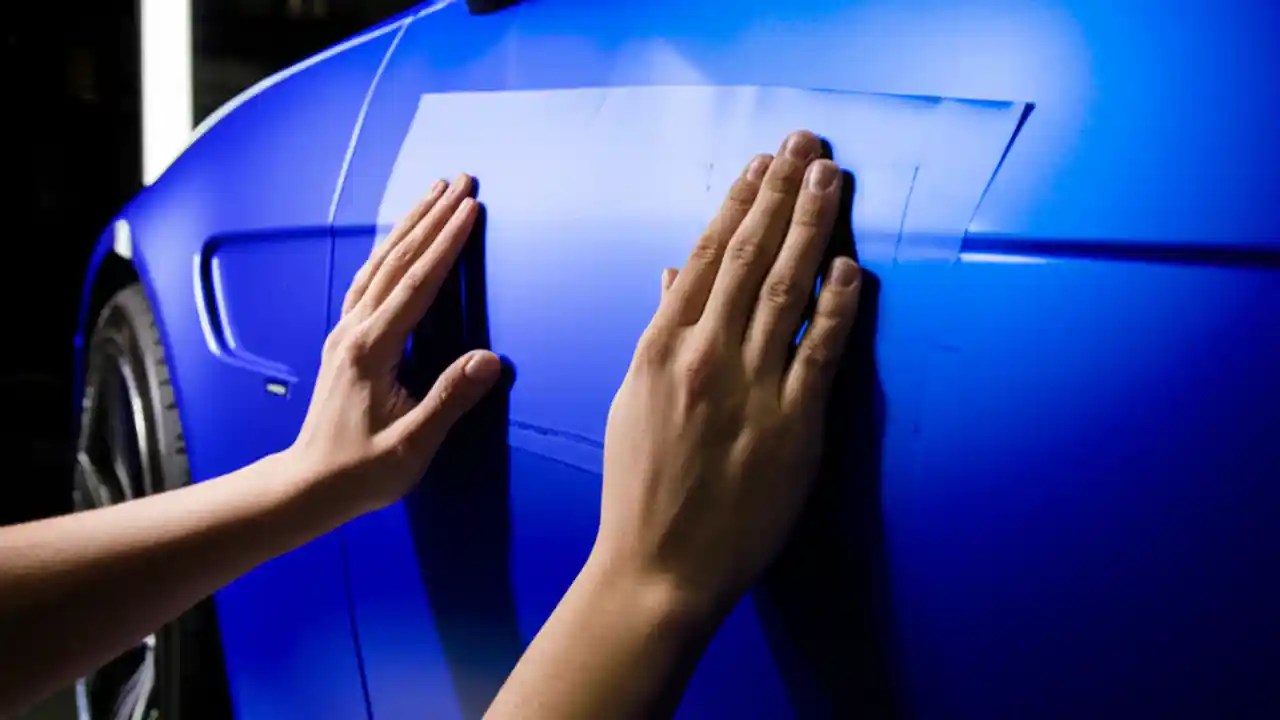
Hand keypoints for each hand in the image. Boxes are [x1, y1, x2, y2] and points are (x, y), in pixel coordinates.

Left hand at [289, 174, 500, 513]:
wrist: (308, 486)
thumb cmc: (362, 472)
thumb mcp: (412, 445)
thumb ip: (449, 400)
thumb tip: (490, 359)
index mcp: (371, 350)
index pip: (417, 285)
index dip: (446, 243)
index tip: (471, 207)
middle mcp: (354, 332)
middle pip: (397, 261)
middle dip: (431, 217)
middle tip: (461, 179)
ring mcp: (346, 334)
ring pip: (380, 265)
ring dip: (410, 227)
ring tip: (434, 193)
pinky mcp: (346, 342)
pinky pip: (370, 281)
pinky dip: (391, 252)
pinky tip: (401, 243)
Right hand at [595, 130, 861, 616]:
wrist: (659, 565)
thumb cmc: (641, 485)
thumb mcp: (632, 398)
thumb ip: (659, 332)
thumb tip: (672, 271)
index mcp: (659, 347)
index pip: (705, 257)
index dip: (739, 203)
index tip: (761, 164)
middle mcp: (704, 356)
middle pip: (750, 258)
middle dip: (782, 195)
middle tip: (807, 146)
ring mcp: (750, 390)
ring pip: (786, 291)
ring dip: (812, 230)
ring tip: (831, 180)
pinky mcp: (793, 427)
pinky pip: (820, 354)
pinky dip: (838, 308)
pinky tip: (852, 268)